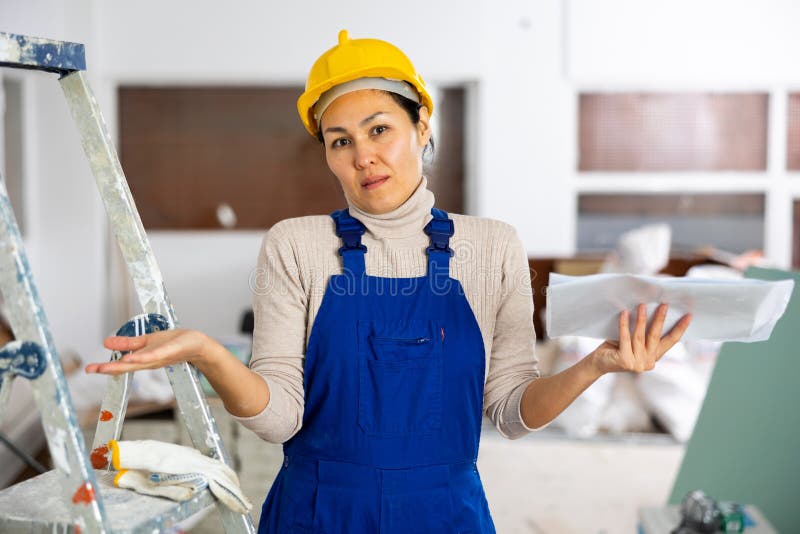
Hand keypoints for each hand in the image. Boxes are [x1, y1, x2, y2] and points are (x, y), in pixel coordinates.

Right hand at [85, 328, 210, 375]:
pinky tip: (133, 358)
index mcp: (142, 358)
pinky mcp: (169, 351)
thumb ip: (127, 344)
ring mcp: (158, 357)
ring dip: (123, 364)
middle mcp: (148, 361)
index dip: (105, 367)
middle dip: (108, 369)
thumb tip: (106, 342)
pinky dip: (144, 357)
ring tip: (107, 367)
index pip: (121, 364)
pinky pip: (155, 355)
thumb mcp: (146, 342)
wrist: (196, 345)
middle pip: (126, 366)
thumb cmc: (173, 343)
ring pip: (138, 362)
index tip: (88, 369)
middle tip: (91, 370)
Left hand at [590, 303, 691, 375]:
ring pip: (640, 336)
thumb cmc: (615, 349)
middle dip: (660, 319)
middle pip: (656, 336)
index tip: (689, 316)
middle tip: (664, 304)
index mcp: (653, 357)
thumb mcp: (633, 341)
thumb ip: (643, 333)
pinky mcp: (625, 360)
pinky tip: (624, 312)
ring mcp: (637, 363)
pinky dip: (624, 324)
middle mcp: (648, 362)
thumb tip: (649, 308)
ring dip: (641, 318)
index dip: (680, 329)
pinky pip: (625, 338)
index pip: (670, 342)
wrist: (598, 363)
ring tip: (642, 304)